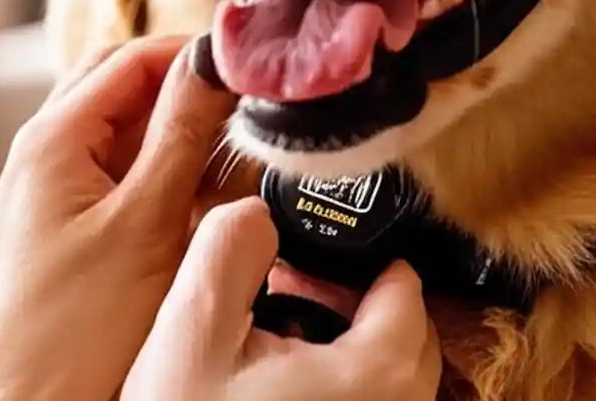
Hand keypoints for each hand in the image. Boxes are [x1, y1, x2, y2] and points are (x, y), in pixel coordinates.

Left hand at [0, 36, 235, 400]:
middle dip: (182, 92)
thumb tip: (213, 62)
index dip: (190, 55)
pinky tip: (192, 210)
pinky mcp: (60, 239)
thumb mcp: (147, 223)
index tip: (244, 68)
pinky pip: (114, 187)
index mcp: (50, 140)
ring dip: (175, 140)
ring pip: (121, 141)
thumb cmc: (76, 333)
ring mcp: (46, 201)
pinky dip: (159, 184)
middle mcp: (39, 161)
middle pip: (120, 93)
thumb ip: (182, 134)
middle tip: (238, 110)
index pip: (129, 57)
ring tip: (225, 165)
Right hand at [121, 198, 442, 400]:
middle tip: (282, 297)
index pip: (403, 282)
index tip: (298, 264)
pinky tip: (272, 393)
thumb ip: (234, 244)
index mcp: (380, 371)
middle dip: (342, 301)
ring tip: (270, 347)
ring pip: (385, 377)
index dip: (346, 258)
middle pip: (401, 330)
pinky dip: (334, 392)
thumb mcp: (192, 327)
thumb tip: (260, 212)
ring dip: (338, 349)